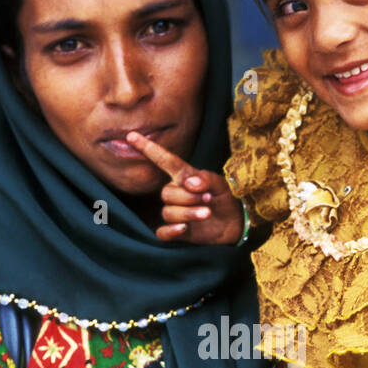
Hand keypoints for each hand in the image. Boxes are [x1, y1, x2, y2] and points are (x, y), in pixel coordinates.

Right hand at [124, 130, 244, 243]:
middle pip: (167, 193)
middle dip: (188, 197)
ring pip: (168, 212)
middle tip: (209, 199)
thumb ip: (205, 179)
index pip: (164, 161)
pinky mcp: (177, 231)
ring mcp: (175, 212)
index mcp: (184, 177)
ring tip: (208, 212)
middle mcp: (176, 193)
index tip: (131, 135)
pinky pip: (163, 232)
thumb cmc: (225, 198)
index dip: (149, 148)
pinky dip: (172, 230)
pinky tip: (184, 228)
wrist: (235, 222)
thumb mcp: (220, 184)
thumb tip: (188, 182)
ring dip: (189, 213)